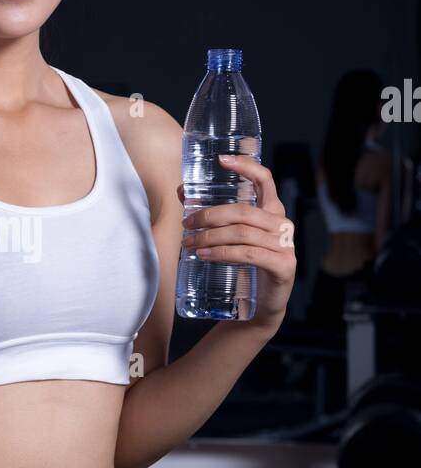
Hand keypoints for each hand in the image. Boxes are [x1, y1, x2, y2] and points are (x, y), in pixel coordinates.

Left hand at [176, 154, 295, 332]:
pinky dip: (224, 253)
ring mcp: (285, 245)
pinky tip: (205, 255)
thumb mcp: (229, 236)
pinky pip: (249, 253)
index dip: (246, 166)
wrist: (258, 307)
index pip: (264, 180)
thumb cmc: (243, 266)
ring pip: (242, 233)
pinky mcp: (283, 265)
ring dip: (211, 237)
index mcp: (271, 211)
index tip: (222, 160)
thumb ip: (212, 214)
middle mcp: (282, 224)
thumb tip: (182, 192)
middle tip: (187, 223)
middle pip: (242, 210)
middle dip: (210, 215)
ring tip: (189, 243)